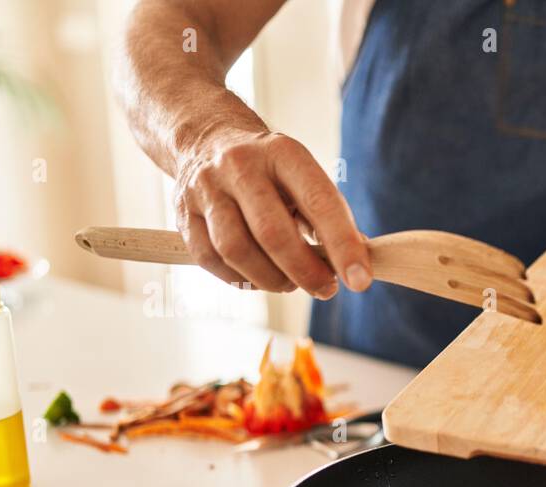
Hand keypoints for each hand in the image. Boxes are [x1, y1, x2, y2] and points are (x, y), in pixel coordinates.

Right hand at [173, 129, 370, 298]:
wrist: (208, 139)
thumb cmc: (272, 171)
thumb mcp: (304, 178)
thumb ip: (330, 218)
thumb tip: (357, 265)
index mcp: (282, 153)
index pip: (319, 202)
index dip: (342, 246)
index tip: (360, 280)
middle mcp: (239, 165)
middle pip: (272, 234)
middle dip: (305, 272)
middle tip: (326, 289)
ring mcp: (206, 188)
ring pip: (237, 250)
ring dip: (271, 279)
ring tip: (290, 284)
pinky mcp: (184, 213)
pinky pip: (211, 260)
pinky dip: (240, 279)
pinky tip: (259, 278)